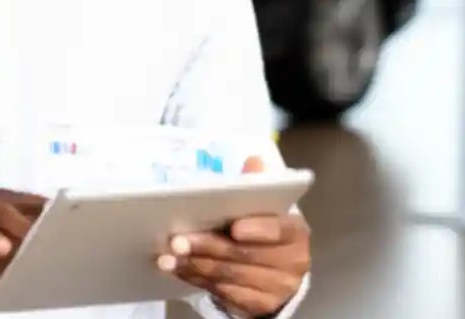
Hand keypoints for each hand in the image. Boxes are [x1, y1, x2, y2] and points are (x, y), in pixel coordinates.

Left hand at [156, 158, 310, 317]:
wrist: (276, 273)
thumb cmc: (265, 232)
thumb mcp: (263, 207)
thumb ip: (256, 186)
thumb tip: (253, 161)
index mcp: (295, 232)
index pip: (280, 230)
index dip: (258, 229)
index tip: (234, 227)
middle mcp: (292, 263)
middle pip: (245, 255)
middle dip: (208, 247)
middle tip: (178, 241)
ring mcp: (277, 288)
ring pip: (230, 276)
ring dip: (195, 265)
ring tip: (168, 257)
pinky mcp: (258, 306)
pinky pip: (223, 293)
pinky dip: (197, 279)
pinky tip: (179, 269)